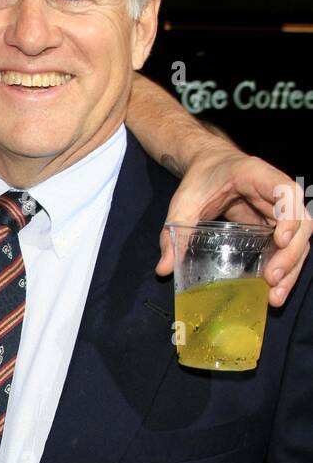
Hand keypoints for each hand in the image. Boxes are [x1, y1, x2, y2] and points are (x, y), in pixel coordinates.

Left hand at [156, 145, 312, 305]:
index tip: (279, 240)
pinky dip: (284, 268)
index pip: (287, 192)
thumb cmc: (200, 180)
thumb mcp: (183, 203)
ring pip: (299, 238)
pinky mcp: (275, 225)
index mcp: (258, 176)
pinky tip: (272, 290)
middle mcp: (277, 193)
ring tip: (274, 295)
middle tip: (272, 280)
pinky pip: (288, 246)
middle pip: (302, 222)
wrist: (208, 167)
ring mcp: (280, 211)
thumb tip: (163, 269)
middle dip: (291, 254)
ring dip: (292, 267)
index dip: (290, 216)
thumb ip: (173, 232)